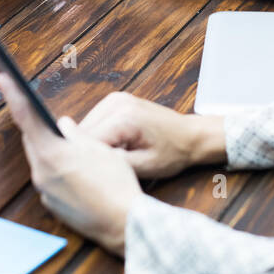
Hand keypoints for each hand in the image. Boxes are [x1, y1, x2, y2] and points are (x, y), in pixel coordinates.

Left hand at [0, 73, 140, 254]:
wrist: (123, 223)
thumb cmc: (115, 183)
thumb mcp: (100, 149)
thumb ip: (76, 134)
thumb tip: (64, 124)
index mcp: (51, 154)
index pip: (27, 118)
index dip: (15, 95)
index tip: (4, 78)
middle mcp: (41, 173)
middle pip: (34, 142)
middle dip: (42, 130)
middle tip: (58, 123)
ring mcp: (45, 192)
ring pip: (43, 161)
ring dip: (54, 152)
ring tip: (78, 151)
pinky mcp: (53, 206)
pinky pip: (51, 180)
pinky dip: (60, 172)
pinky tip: (81, 174)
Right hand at [80, 91, 226, 177]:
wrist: (191, 135)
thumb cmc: (173, 153)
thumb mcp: (145, 167)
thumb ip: (114, 163)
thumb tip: (87, 162)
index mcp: (124, 118)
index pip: (85, 140)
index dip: (85, 159)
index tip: (91, 175)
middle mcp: (116, 102)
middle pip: (82, 131)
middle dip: (87, 151)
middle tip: (103, 167)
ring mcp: (115, 98)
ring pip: (85, 126)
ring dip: (93, 143)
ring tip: (112, 156)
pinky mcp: (115, 100)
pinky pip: (94, 121)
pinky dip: (99, 135)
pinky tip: (114, 146)